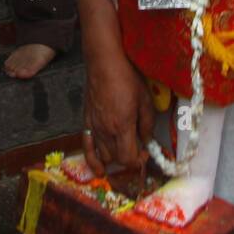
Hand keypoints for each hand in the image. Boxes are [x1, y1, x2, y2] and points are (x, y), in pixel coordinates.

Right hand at [82, 42, 153, 177]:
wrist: (104, 64)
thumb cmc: (127, 78)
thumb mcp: (145, 100)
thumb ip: (147, 124)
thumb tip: (147, 140)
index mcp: (122, 126)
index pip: (128, 158)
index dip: (138, 161)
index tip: (145, 154)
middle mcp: (106, 131)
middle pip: (116, 159)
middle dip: (129, 159)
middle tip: (138, 150)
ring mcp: (94, 127)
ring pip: (103, 155)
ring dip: (115, 157)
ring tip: (123, 150)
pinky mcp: (86, 122)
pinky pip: (87, 148)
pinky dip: (92, 161)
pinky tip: (99, 170)